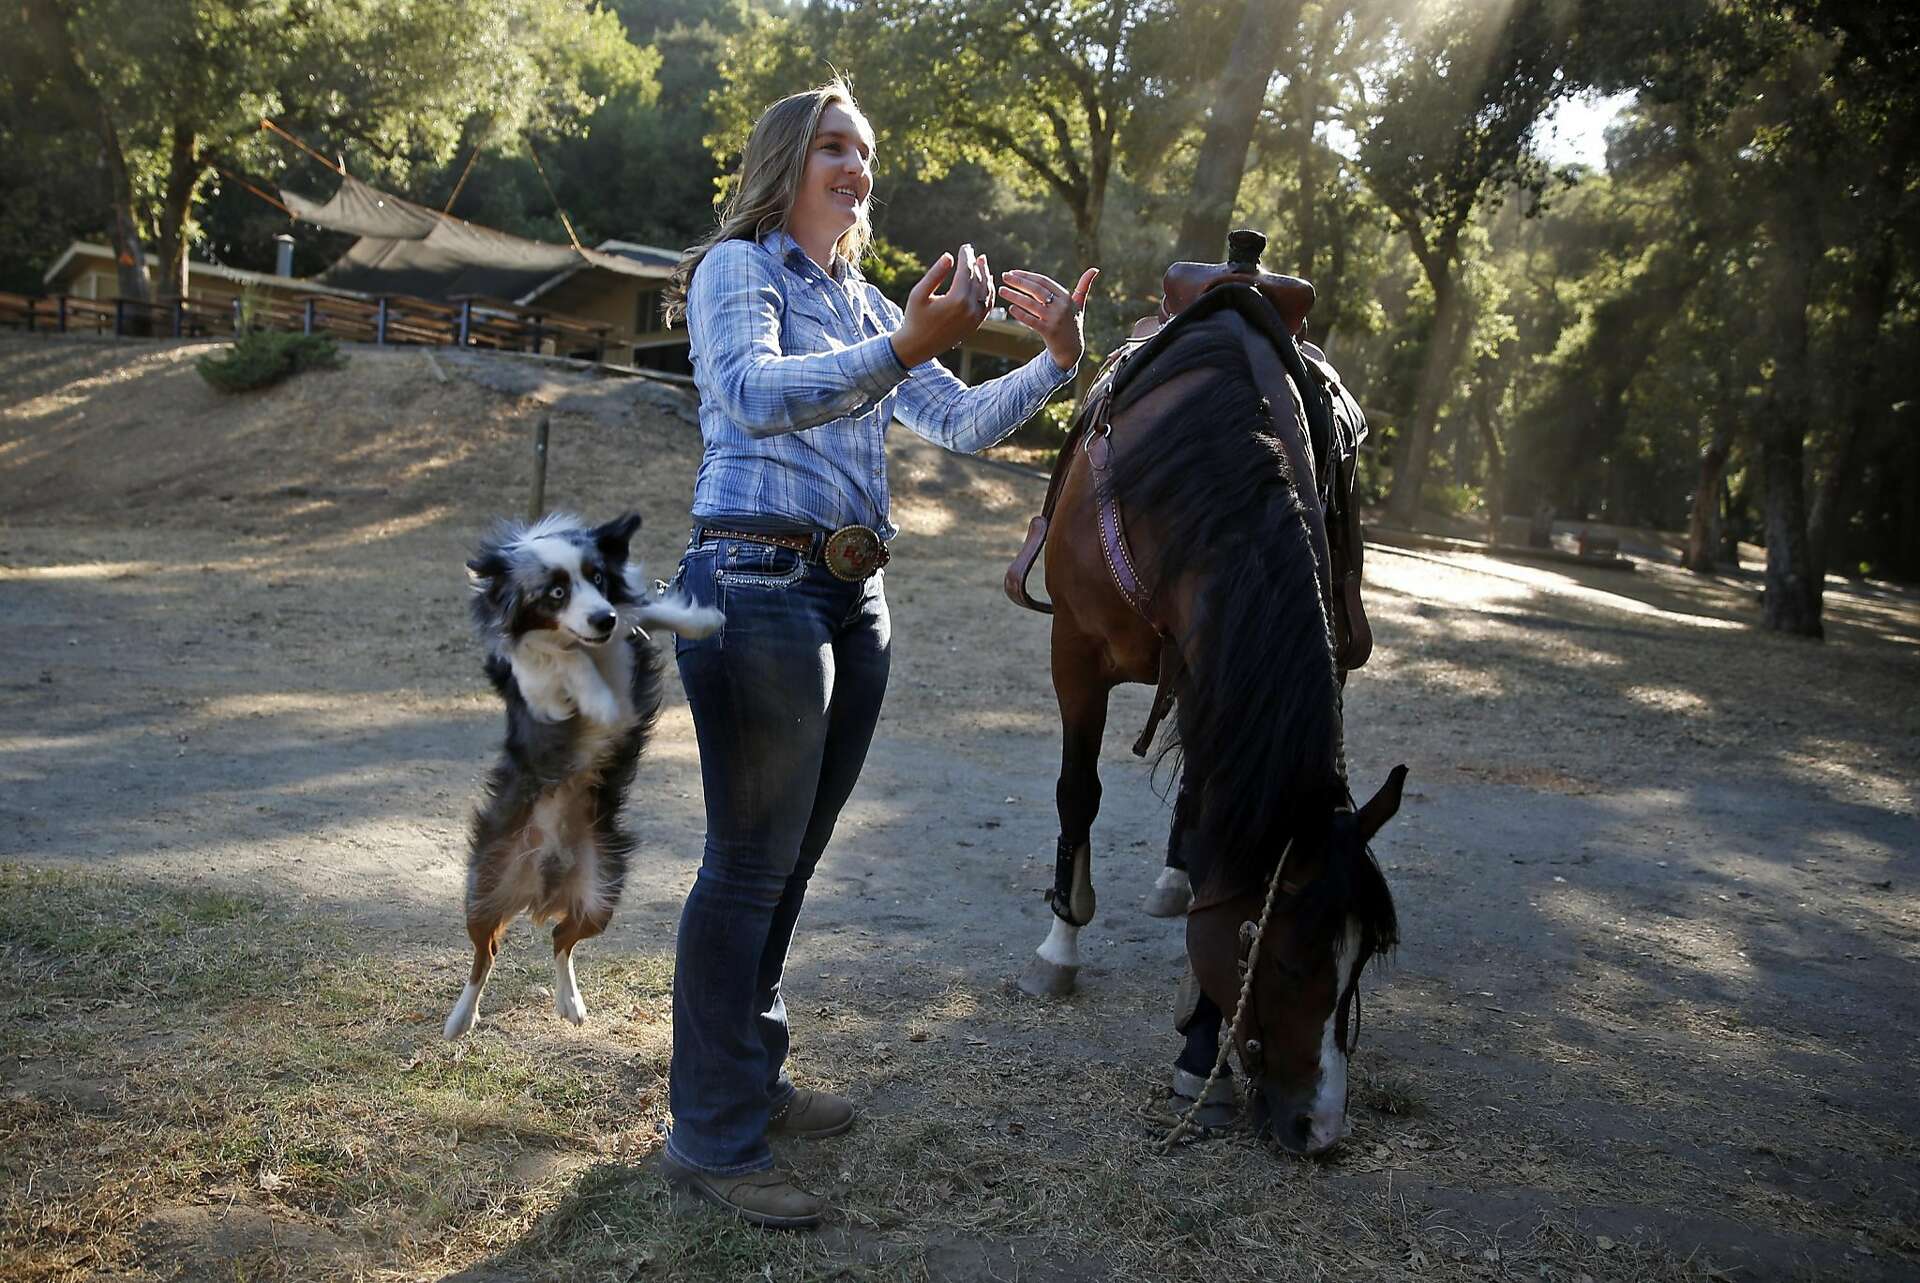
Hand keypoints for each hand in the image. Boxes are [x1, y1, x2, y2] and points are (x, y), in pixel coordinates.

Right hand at [891, 243, 993, 367]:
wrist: (918, 346)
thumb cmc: (915, 318)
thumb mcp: (919, 293)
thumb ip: (935, 274)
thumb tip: (949, 256)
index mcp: (957, 300)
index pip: (966, 271)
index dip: (966, 257)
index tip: (965, 246)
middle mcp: (970, 309)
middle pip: (978, 280)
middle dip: (975, 264)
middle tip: (973, 252)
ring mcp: (975, 319)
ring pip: (986, 292)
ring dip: (985, 275)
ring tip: (982, 262)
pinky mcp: (975, 325)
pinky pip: (987, 305)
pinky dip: (988, 292)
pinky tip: (986, 282)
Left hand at [999, 267, 1098, 370]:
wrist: (1072, 350)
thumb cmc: (1073, 324)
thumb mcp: (1079, 305)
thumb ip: (1083, 287)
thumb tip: (1095, 269)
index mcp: (1066, 297)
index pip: (1043, 281)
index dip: (1027, 275)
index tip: (1013, 272)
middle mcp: (1061, 307)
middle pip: (1036, 290)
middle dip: (1018, 282)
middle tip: (1004, 276)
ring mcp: (1055, 319)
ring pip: (1030, 304)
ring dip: (1014, 296)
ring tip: (1002, 290)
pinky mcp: (1048, 332)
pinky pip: (1031, 320)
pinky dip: (1020, 314)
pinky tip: (1010, 308)